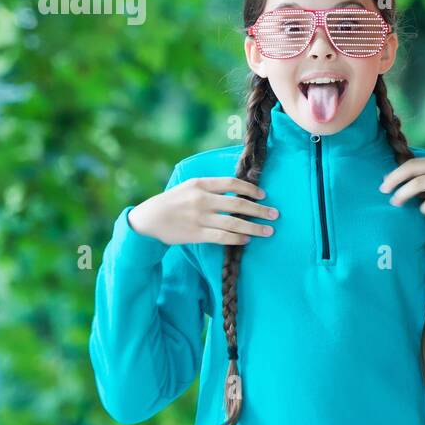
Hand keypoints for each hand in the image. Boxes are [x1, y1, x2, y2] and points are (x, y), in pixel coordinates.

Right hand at [127, 176, 277, 245]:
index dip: (251, 189)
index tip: (263, 195)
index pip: (232, 183)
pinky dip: (237, 239)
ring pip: (233, 223)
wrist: (148, 219)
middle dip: (260, 210)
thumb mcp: (188, 187)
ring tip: (268, 231)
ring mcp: (199, 218)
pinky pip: (222, 237)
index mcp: (200, 184)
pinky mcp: (196, 234)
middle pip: (238, 204)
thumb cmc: (172, 202)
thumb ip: (210, 187)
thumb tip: (239, 191)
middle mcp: (201, 199)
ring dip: (254, 228)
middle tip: (275, 214)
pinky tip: (247, 240)